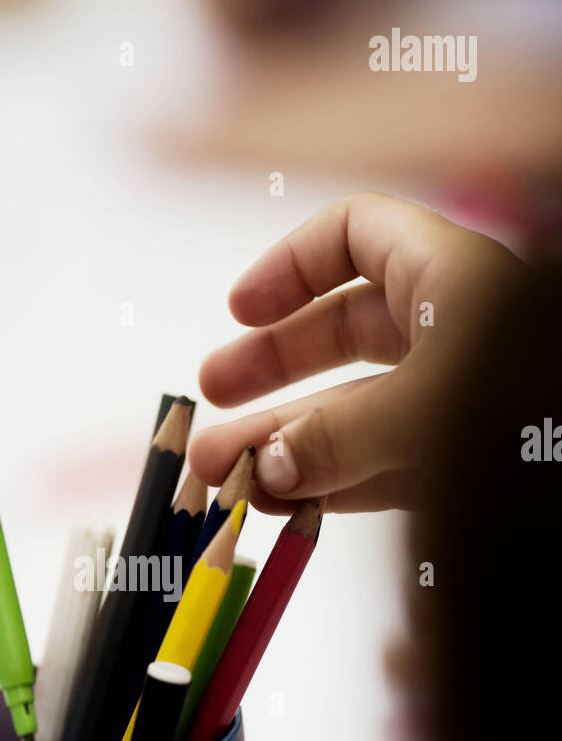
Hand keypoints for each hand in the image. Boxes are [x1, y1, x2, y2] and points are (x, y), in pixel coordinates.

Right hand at [191, 192, 523, 511]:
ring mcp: (451, 403)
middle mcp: (446, 332)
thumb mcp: (430, 408)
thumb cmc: (533, 411)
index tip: (238, 308)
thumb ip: (340, 437)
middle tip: (211, 396)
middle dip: (270, 364)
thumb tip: (264, 468)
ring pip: (351, 409)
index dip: (289, 266)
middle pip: (340, 329)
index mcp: (446, 279)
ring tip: (220, 474)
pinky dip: (325, 483)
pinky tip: (277, 504)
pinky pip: (376, 466)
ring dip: (282, 439)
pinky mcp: (457, 466)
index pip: (353, 236)